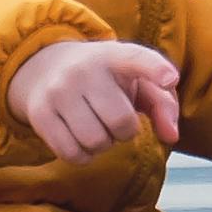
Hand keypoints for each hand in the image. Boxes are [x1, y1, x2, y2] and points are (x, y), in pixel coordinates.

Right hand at [8, 38, 184, 160]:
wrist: (45, 67)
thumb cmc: (105, 80)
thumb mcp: (135, 81)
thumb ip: (162, 105)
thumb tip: (172, 136)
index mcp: (114, 56)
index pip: (137, 59)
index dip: (156, 70)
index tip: (170, 79)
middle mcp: (84, 69)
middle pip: (121, 122)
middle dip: (125, 131)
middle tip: (115, 121)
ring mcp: (58, 90)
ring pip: (95, 141)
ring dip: (103, 145)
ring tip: (97, 128)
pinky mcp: (39, 113)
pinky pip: (71, 153)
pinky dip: (82, 156)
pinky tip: (81, 140)